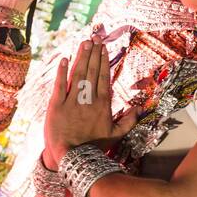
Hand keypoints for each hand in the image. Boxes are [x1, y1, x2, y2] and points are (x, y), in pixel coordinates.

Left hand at [43, 40, 137, 163]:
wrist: (74, 159)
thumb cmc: (95, 147)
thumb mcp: (117, 135)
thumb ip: (130, 120)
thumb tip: (141, 108)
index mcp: (102, 104)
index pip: (103, 76)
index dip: (103, 60)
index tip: (104, 47)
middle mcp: (88, 99)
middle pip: (91, 71)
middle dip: (93, 53)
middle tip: (95, 38)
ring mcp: (71, 101)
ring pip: (77, 74)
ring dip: (81, 57)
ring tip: (84, 43)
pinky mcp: (56, 106)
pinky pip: (59, 85)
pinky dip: (61, 72)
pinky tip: (64, 59)